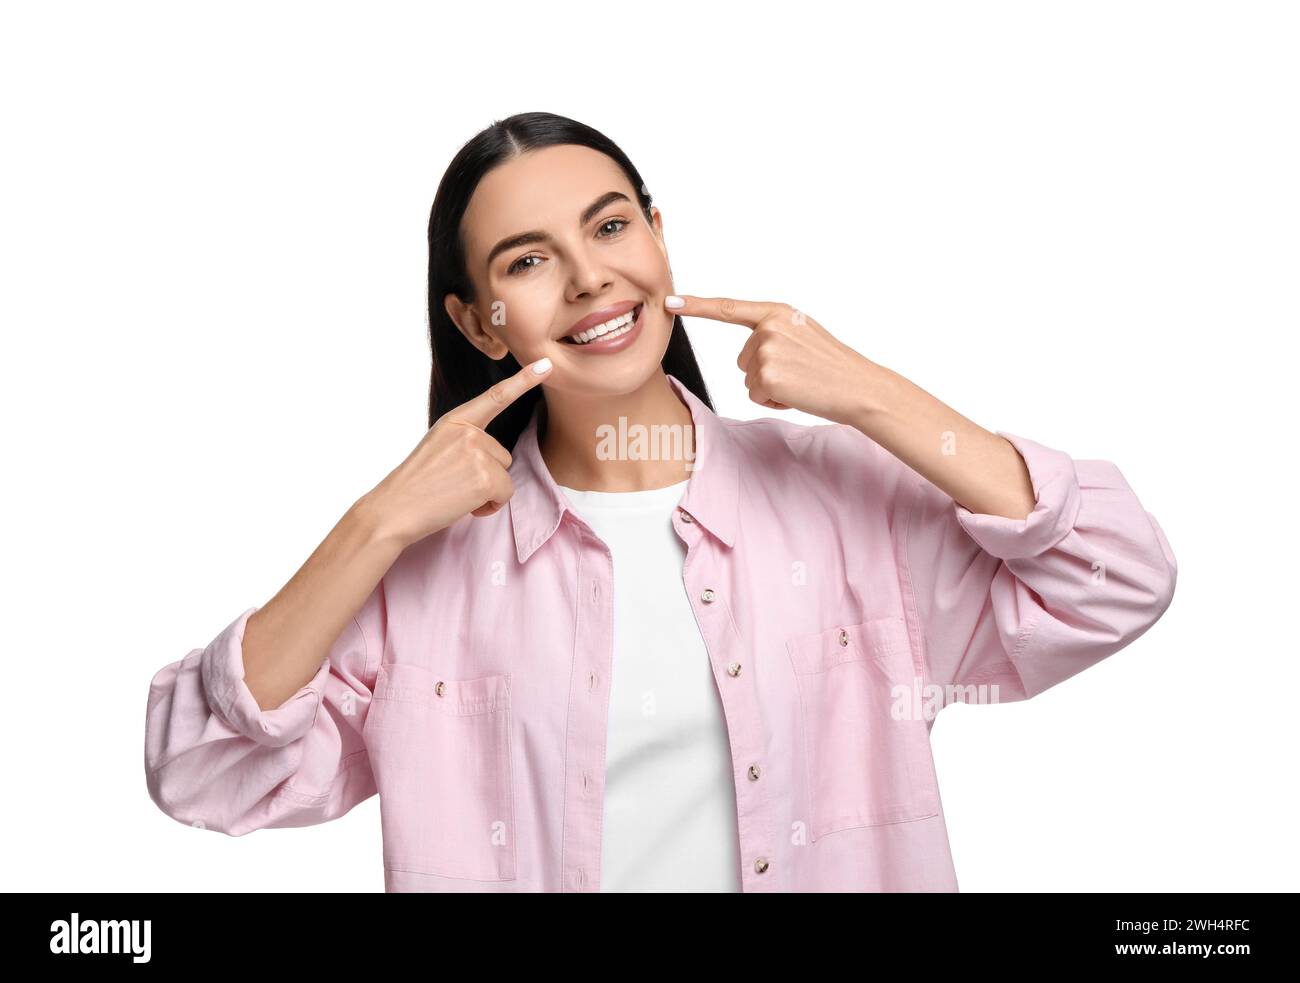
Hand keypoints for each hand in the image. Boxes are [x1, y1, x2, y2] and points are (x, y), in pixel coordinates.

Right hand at [362, 359, 552, 548]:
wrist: (393, 510)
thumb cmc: (414, 486)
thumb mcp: (437, 448)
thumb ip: (464, 443)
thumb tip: (489, 459)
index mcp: (455, 420)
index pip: (495, 397)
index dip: (523, 381)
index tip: (545, 364)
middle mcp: (468, 431)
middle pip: (502, 455)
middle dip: (485, 476)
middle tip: (452, 485)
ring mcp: (478, 452)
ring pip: (504, 476)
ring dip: (487, 491)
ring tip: (454, 494)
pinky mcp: (486, 476)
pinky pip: (505, 494)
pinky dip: (489, 506)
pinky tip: (464, 506)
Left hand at [665, 295, 875, 423]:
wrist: (858, 387)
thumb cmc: (832, 365)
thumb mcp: (803, 333)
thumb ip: (774, 331)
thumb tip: (751, 349)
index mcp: (777, 313)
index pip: (729, 309)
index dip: (697, 306)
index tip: (670, 302)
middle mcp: (768, 327)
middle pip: (742, 359)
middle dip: (766, 371)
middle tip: (799, 372)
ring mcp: (767, 351)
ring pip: (749, 379)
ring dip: (771, 387)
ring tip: (801, 382)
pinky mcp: (767, 376)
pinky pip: (756, 395)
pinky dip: (775, 401)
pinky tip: (798, 394)